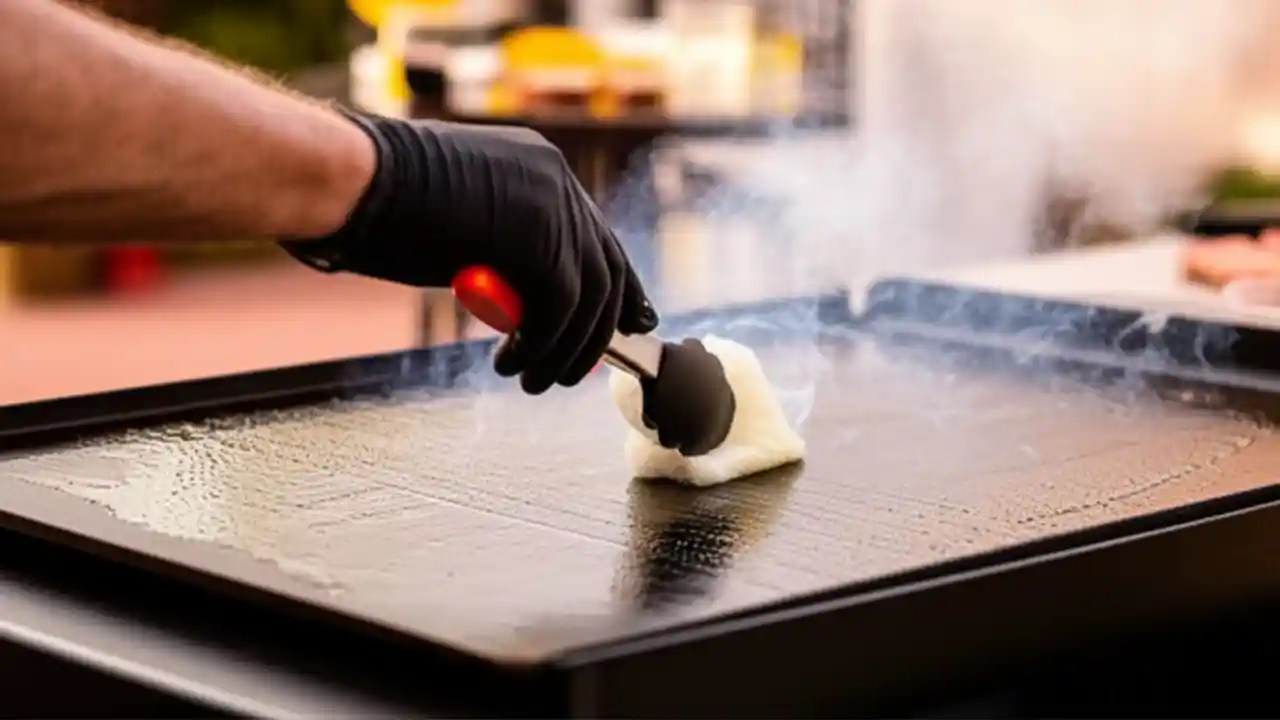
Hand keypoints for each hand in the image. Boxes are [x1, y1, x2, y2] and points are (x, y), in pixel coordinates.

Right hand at [283, 110, 658, 394]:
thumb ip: (502, 250)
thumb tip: (521, 297)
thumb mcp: (460, 224)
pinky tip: (509, 364)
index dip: (615, 288)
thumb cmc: (378, 204)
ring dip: (564, 350)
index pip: (596, 235)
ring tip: (531, 382)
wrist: (348, 180)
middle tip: (573, 372)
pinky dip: (542, 346)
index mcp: (539, 166)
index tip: (625, 326)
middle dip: (597, 330)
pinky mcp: (539, 238)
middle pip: (605, 267)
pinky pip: (560, 308)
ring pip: (588, 296)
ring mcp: (552, 204)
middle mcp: (556, 179)